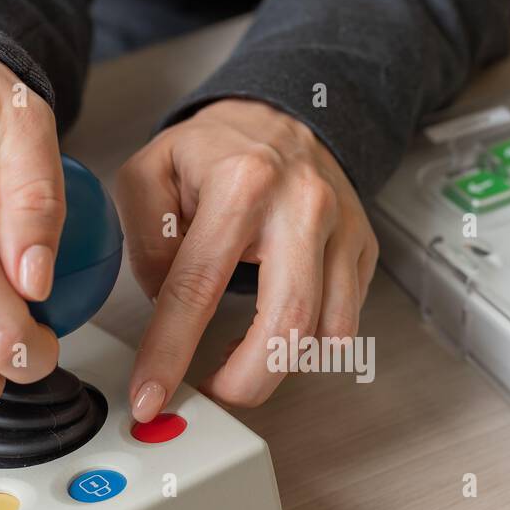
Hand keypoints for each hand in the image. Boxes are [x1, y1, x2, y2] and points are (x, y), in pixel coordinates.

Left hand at [114, 98, 377, 419]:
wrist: (282, 113)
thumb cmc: (215, 149)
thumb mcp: (150, 173)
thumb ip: (145, 243)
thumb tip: (167, 307)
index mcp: (242, 184)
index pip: (198, 288)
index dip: (170, 353)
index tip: (151, 395)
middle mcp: (302, 207)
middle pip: (287, 325)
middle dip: (248, 381)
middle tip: (216, 393)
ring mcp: (342, 229)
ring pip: (326, 333)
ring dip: (281, 364)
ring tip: (245, 358)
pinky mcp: (364, 248)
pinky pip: (346, 321)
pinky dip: (312, 343)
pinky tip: (279, 331)